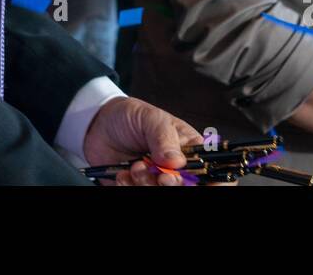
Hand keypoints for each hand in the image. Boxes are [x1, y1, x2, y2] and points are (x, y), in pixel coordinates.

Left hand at [83, 96, 201, 185]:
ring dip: (146, 184)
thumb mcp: (150, 118)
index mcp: (190, 150)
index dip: (214, 182)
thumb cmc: (130, 116)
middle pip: (187, 188)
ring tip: (135, 166)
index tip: (195, 183)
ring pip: (160, 194)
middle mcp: (177, 170)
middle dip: (171, 184)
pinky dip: (128, 187)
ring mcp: (157, 181)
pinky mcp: (138, 187)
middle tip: (160, 175)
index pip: (212, 171)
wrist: (98, 125)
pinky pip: (138, 195)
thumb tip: (177, 162)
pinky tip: (123, 173)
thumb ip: (164, 138)